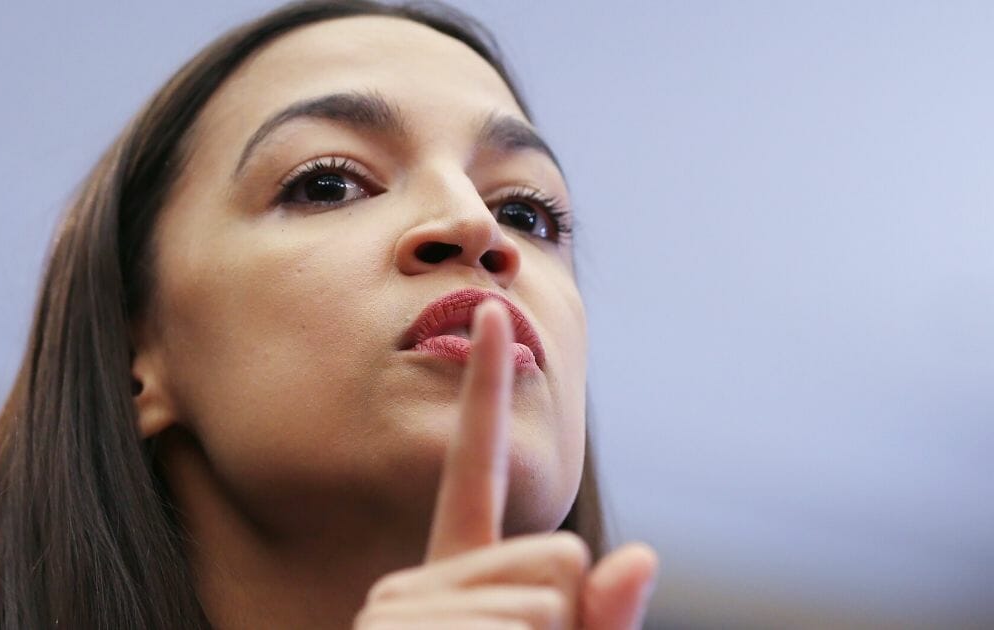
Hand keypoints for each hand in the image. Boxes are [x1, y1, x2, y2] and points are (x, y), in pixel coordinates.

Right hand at [355, 300, 656, 628]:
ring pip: (547, 605)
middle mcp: (414, 582)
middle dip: (559, 614)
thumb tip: (644, 557)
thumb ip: (598, 615)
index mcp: (451, 570)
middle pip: (560, 556)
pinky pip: (517, 629)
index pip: (476, 465)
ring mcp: (396, 609)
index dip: (486, 384)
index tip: (492, 312)